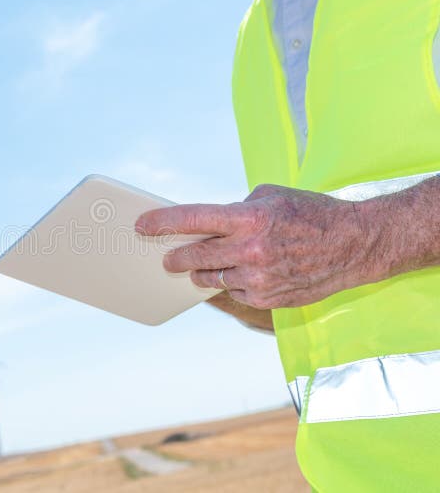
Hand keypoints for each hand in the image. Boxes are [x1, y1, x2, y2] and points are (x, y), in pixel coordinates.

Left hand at [135, 184, 380, 309]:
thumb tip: (206, 224)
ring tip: (209, 264)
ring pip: (211, 278)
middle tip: (167, 258)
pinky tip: (246, 274)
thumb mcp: (271, 197)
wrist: (355, 244)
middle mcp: (250, 250)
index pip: (192, 219)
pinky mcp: (267, 299)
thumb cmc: (311, 214)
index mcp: (249, 218)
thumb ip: (236, 209)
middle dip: (175, 258)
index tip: (142, 226)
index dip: (161, 223)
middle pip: (194, 258)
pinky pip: (233, 292)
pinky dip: (233, 283)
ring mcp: (258, 279)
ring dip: (204, 271)